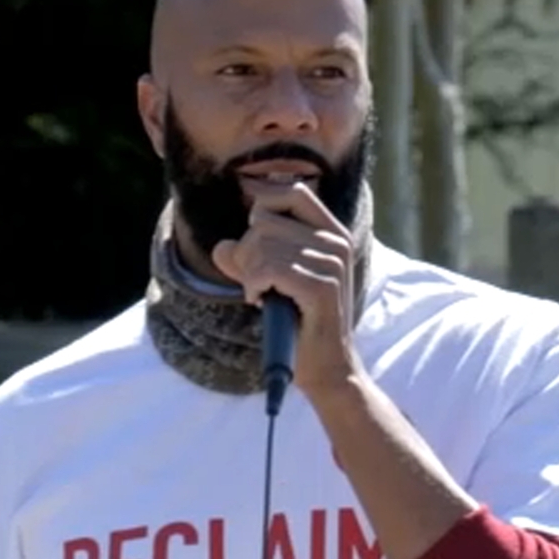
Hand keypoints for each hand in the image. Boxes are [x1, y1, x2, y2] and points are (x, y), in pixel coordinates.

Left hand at [210, 182, 362, 396]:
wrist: (325, 366)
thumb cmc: (296, 322)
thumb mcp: (270, 282)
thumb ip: (246, 260)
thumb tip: (222, 246)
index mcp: (331, 234)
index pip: (292, 192)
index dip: (262, 202)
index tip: (249, 226)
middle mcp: (336, 243)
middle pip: (265, 221)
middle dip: (246, 252)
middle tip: (255, 281)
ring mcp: (332, 264)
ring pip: (262, 245)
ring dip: (249, 274)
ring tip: (262, 294)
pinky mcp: (321, 287)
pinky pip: (267, 269)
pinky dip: (253, 286)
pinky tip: (261, 302)